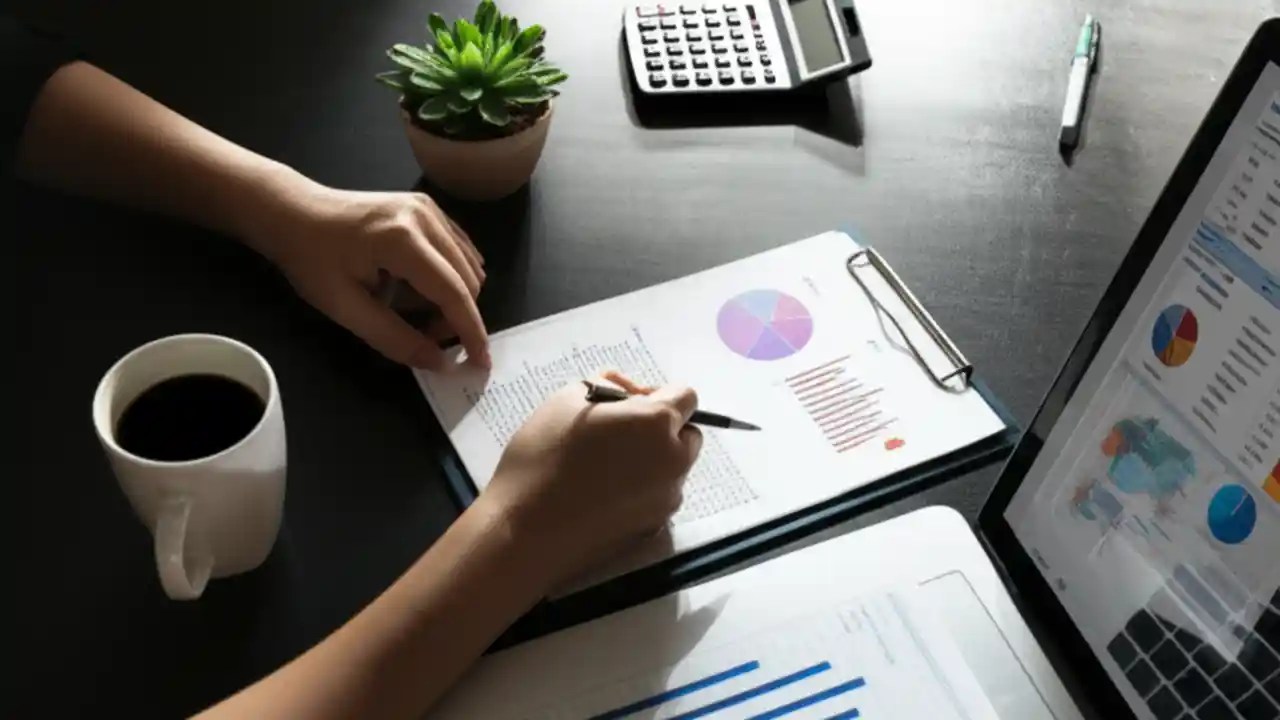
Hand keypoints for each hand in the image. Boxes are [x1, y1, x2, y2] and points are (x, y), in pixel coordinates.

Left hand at [249, 182, 489, 369]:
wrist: (292, 212)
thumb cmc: (310, 260)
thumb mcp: (345, 308)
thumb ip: (394, 338)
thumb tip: (439, 363)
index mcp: (402, 239)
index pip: (453, 291)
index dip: (470, 331)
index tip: (481, 364)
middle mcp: (425, 216)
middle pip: (467, 280)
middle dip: (454, 317)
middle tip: (421, 335)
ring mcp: (430, 208)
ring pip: (468, 266)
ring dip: (452, 298)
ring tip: (413, 309)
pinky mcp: (428, 207)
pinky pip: (459, 250)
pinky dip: (449, 277)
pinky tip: (418, 286)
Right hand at [479, 376, 703, 590]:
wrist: (524, 532)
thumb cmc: (543, 457)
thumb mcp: (567, 399)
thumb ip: (609, 385)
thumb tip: (630, 392)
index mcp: (657, 423)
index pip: (686, 396)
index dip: (658, 395)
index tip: (627, 405)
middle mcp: (674, 462)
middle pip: (687, 435)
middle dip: (662, 430)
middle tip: (617, 434)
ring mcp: (667, 500)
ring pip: (672, 469)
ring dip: (652, 460)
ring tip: (604, 467)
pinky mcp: (653, 528)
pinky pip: (657, 497)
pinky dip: (641, 490)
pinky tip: (602, 494)